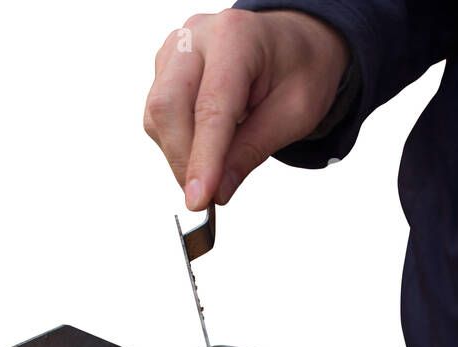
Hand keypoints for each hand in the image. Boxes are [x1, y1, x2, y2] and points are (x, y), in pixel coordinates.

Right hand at [144, 9, 348, 209]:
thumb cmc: (300, 70)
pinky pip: (158, 114)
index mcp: (236, 36)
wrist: (294, 42)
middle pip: (168, 106)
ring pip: (157, 113)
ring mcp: (175, 48)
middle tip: (206, 197)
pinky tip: (204, 147)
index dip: (203, 158)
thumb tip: (217, 191)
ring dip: (179, 154)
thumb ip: (253, 150)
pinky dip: (177, 142)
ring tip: (213, 169)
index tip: (199, 200)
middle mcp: (197, 36)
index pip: (210, 107)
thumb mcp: (295, 114)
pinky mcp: (165, 66)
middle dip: (184, 160)